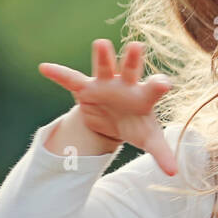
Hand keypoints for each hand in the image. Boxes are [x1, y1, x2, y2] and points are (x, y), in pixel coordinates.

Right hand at [38, 39, 178, 174]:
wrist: (113, 122)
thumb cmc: (136, 125)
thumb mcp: (148, 139)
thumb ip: (161, 153)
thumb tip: (173, 174)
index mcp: (144, 96)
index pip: (155, 88)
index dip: (159, 85)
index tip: (165, 84)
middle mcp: (126, 84)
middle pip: (131, 69)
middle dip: (133, 59)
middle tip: (137, 46)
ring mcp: (105, 84)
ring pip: (104, 67)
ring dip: (103, 56)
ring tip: (101, 43)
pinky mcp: (86, 88)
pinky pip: (71, 79)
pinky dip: (59, 74)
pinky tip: (44, 68)